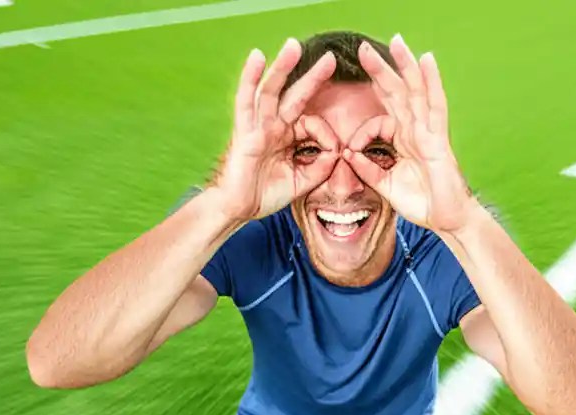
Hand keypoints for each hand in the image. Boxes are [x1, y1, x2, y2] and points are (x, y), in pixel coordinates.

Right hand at [212, 39, 339, 221]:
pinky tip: (257, 57)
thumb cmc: (264, 194)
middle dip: (313, 77)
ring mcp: (258, 125)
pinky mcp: (245, 130)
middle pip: (295, 94)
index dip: (327, 135)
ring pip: (272, 90)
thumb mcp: (302, 181)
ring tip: (293, 45)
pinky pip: (246, 100)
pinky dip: (250, 78)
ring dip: (283, 66)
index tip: (336, 152)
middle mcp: (273, 126)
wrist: (238, 209)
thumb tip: (338, 153)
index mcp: (287, 137)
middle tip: (331, 58)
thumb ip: (320, 167)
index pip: (312, 124)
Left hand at [344, 35, 474, 233]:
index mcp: (404, 140)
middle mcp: (417, 130)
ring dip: (405, 65)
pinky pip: (435, 106)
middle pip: (398, 92)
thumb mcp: (386, 186)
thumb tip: (349, 155)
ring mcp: (429, 132)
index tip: (353, 131)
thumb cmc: (424, 204)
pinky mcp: (439, 139)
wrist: (447, 221)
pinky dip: (431, 82)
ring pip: (416, 91)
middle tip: (364, 47)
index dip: (367, 115)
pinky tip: (427, 60)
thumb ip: (369, 170)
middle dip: (382, 69)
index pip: (383, 115)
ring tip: (397, 41)